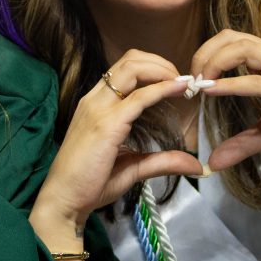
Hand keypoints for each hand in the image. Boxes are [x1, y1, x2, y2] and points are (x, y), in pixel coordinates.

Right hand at [34, 50, 202, 226]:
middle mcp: (95, 99)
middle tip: (184, 80)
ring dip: (163, 69)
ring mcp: (99, 109)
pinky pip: (139, 97)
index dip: (154, 68)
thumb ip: (162, 161)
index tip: (178, 82)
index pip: (125, 69)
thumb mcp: (132, 168)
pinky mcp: (107, 124)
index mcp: (96, 104)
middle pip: (130, 60)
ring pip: (133, 68)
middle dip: (162, 63)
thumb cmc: (90, 184)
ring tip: (183, 82)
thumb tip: (195, 165)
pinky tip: (179, 89)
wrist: (64, 200)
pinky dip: (163, 88)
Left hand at [192, 30, 260, 171]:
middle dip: (203, 55)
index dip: (204, 54)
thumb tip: (213, 162)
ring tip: (199, 85)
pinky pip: (259, 81)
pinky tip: (212, 91)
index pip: (229, 40)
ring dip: (213, 63)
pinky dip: (232, 84)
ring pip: (243, 48)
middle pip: (231, 37)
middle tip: (189, 82)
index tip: (189, 81)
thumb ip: (242, 142)